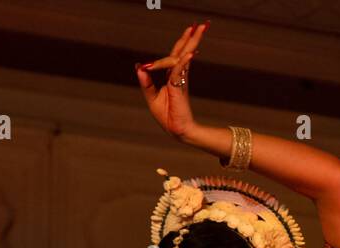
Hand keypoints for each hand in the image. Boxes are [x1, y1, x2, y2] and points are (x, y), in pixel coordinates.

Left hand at [135, 21, 208, 140]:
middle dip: (190, 38)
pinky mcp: (179, 86)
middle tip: (199, 25)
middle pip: (182, 52)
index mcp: (171, 77)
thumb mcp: (152, 97)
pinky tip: (190, 53)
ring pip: (183, 56)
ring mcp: (179, 80)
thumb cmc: (167, 117)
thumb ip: (146, 82)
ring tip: (200, 29)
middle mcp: (176, 76)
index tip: (189, 32)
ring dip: (191, 42)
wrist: (178, 130)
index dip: (181, 43)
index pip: (174, 56)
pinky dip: (183, 61)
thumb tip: (140, 66)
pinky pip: (178, 69)